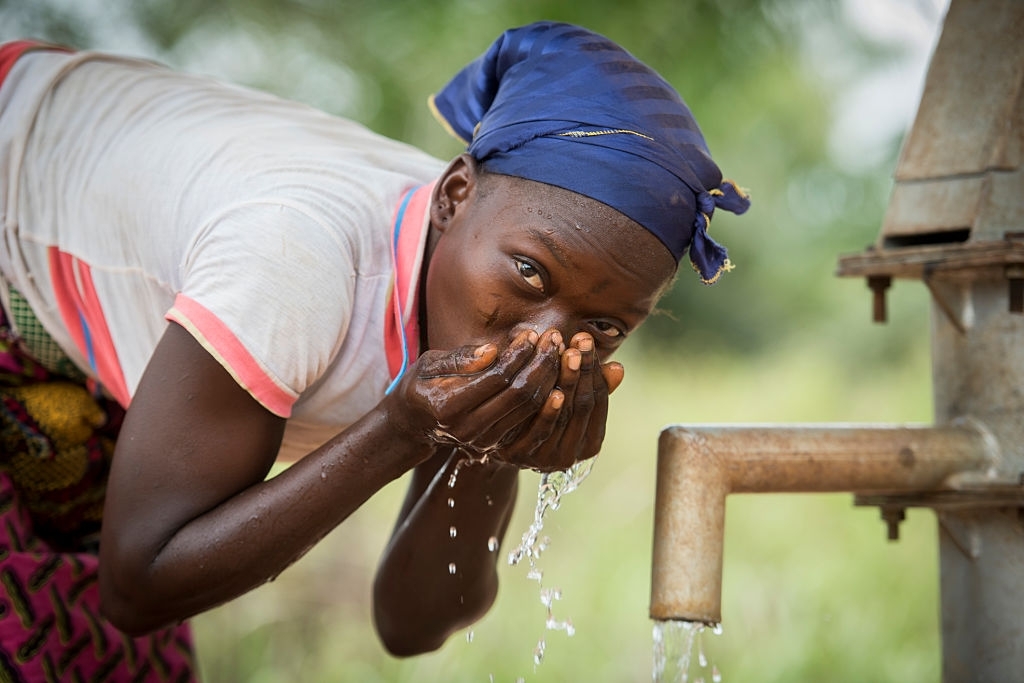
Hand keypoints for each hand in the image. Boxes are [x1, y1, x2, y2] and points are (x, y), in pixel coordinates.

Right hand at [382, 329, 562, 451]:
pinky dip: (545, 396)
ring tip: (556, 351)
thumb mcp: (429, 363)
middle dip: (541, 363)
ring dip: (548, 378)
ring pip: (529, 408)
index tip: (531, 334)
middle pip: (519, 394)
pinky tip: (553, 373)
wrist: (414, 423)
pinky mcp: (495, 445)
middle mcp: (468, 428)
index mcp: (448, 405)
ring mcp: (483, 440)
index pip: (497, 377)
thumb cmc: (421, 384)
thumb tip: (493, 351)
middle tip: (554, 339)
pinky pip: (529, 420)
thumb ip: (460, 358)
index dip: (518, 354)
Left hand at [489, 332, 622, 471]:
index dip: (595, 371)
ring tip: (568, 354)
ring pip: (565, 415)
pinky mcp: (520, 456)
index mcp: (587, 444)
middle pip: (582, 406)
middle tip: (581, 341)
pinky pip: (541, 431)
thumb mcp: (559, 394)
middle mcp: (569, 456)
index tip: (588, 343)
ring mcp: (546, 459)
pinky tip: (554, 390)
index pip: (597, 402)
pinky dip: (550, 410)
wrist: (484, 432)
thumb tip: (619, 368)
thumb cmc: (530, 410)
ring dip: (567, 382)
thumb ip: (585, 385)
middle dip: (583, 371)